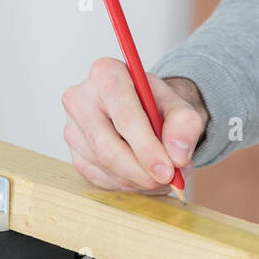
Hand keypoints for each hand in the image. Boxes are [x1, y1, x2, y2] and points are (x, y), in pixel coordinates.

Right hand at [62, 57, 208, 192]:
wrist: (146, 110)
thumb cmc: (158, 104)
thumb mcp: (180, 107)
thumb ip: (185, 126)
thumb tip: (177, 157)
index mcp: (106, 73)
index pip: (124, 116)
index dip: (147, 147)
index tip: (168, 170)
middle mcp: (80, 98)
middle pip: (107, 147)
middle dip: (141, 171)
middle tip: (169, 181)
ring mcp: (72, 128)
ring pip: (104, 166)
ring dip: (138, 180)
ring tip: (165, 176)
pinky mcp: (74, 153)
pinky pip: (100, 178)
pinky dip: (128, 184)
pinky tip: (146, 176)